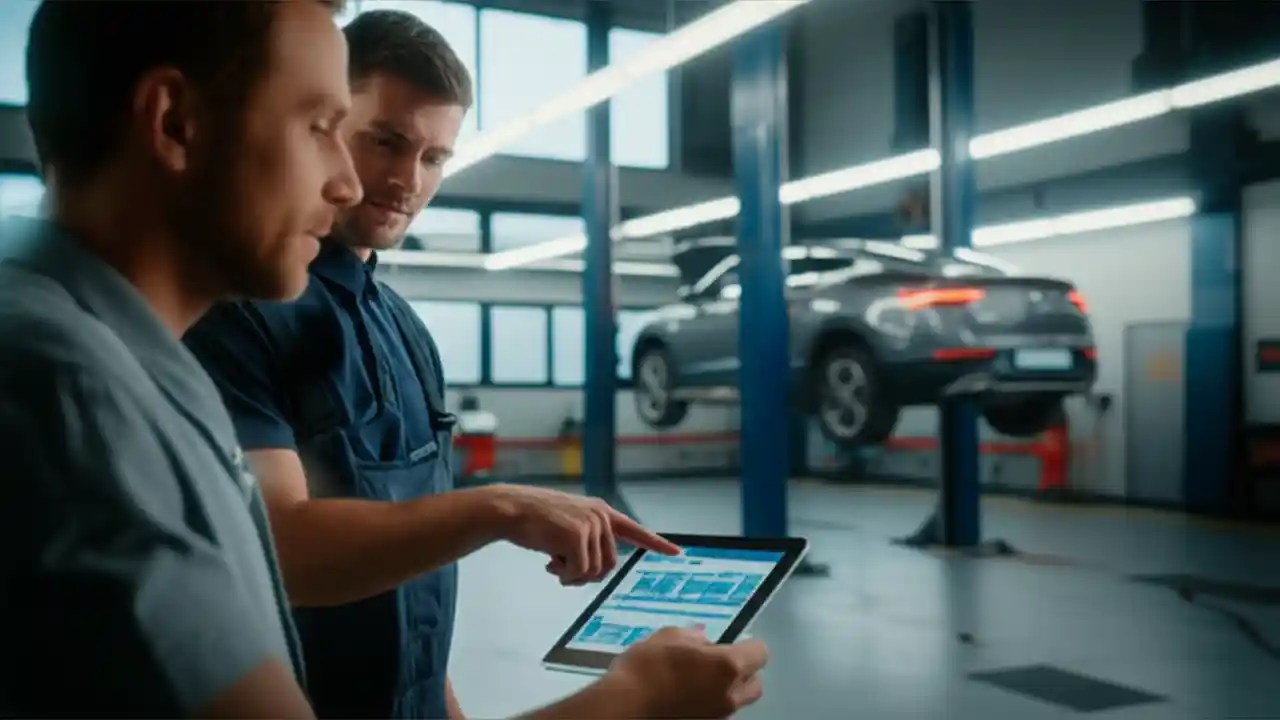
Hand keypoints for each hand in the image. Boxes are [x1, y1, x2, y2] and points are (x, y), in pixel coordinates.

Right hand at [490, 485, 680, 584]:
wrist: (512, 509)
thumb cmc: (535, 520)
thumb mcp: (568, 523)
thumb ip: (588, 539)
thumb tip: (596, 569)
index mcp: (601, 511)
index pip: (635, 529)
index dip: (656, 543)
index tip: (677, 552)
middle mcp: (600, 516)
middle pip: (609, 564)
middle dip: (587, 575)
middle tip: (564, 571)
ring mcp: (591, 525)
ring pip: (594, 571)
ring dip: (573, 576)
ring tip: (553, 563)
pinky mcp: (577, 536)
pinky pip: (578, 572)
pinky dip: (564, 576)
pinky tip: (549, 563)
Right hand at [604, 627, 768, 718]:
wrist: (626, 706)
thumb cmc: (648, 666)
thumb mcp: (667, 636)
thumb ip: (692, 635)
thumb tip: (704, 638)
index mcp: (729, 665)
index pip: (760, 653)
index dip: (748, 644)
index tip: (730, 641)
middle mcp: (731, 694)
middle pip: (755, 683)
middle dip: (744, 672)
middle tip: (719, 662)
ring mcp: (719, 715)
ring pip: (737, 700)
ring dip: (726, 689)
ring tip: (699, 679)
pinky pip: (717, 711)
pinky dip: (710, 702)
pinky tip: (687, 695)